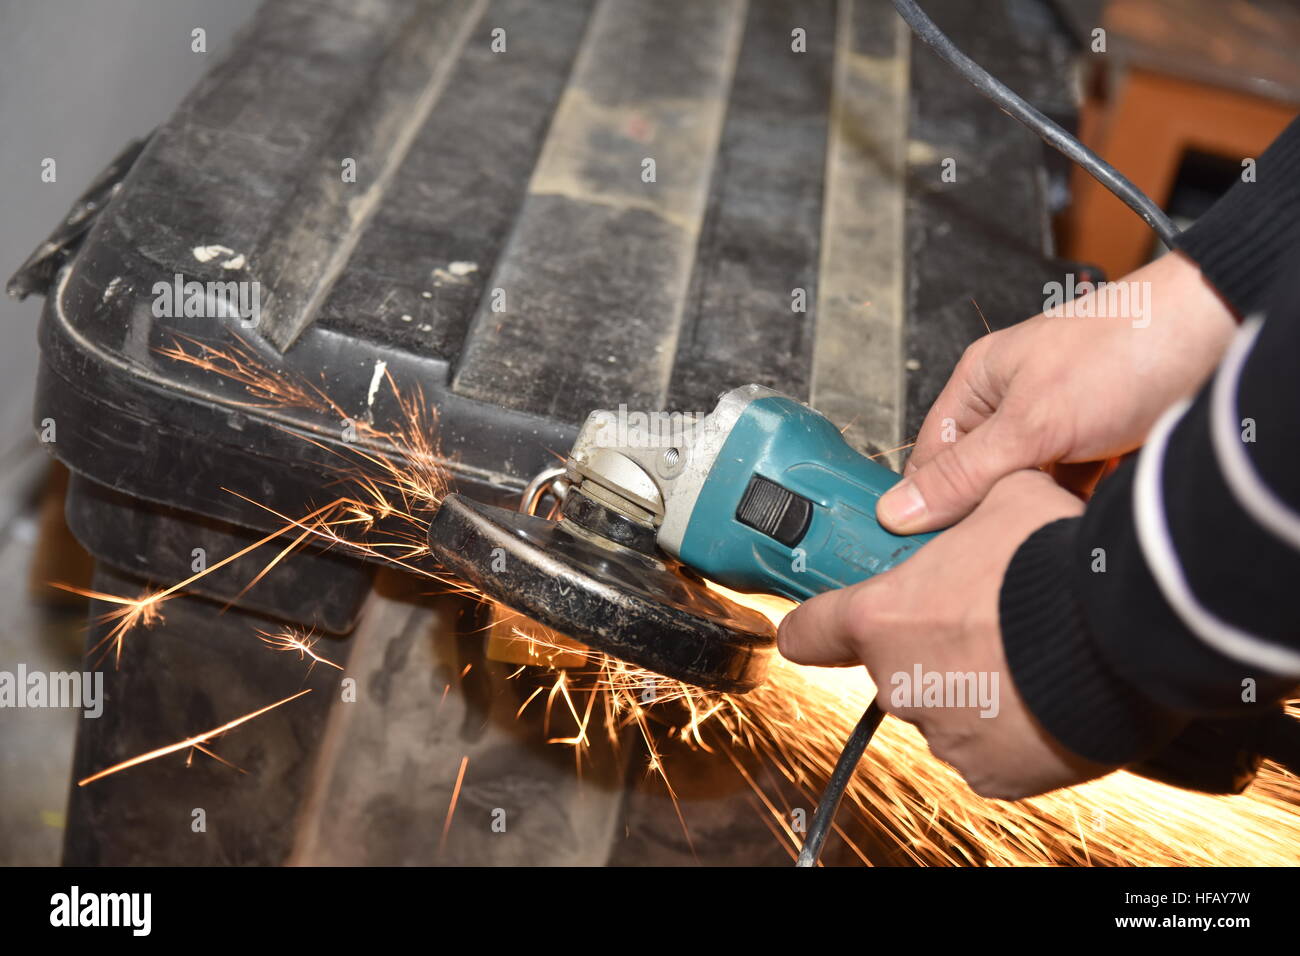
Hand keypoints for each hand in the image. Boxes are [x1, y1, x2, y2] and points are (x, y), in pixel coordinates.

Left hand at [779, 470, 1112, 798]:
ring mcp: (946, 735)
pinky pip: (991, 750)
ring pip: (946, 708)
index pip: (811, 631)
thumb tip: (973, 494)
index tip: (813, 628)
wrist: (1128, 634)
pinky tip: (1046, 696)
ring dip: (974, 686)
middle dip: (931, 645)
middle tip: (984, 619)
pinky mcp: (994, 775)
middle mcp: (901, 682)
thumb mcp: (1005, 496)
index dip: (812, 627)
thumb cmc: (1055, 562)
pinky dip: (1013, 729)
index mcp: (882, 617)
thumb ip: (967, 503)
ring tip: (1028, 655)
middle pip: (896, 665)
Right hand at [878, 251, 1236, 533]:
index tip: (927, 553)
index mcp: (980, 383)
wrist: (1218, 333)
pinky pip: (1068, 492)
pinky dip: (1071, 508)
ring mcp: (1057, 426)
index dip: (925, 504)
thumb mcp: (1030, 423)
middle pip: (976, 479)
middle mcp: (1013, 404)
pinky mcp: (1099, 446)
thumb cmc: (1126, 348)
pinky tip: (1077, 520)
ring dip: (1034, 509)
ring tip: (1039, 530)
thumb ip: (966, 474)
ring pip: (1023, 489)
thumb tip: (901, 509)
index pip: (931, 458)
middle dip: (987, 511)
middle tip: (992, 546)